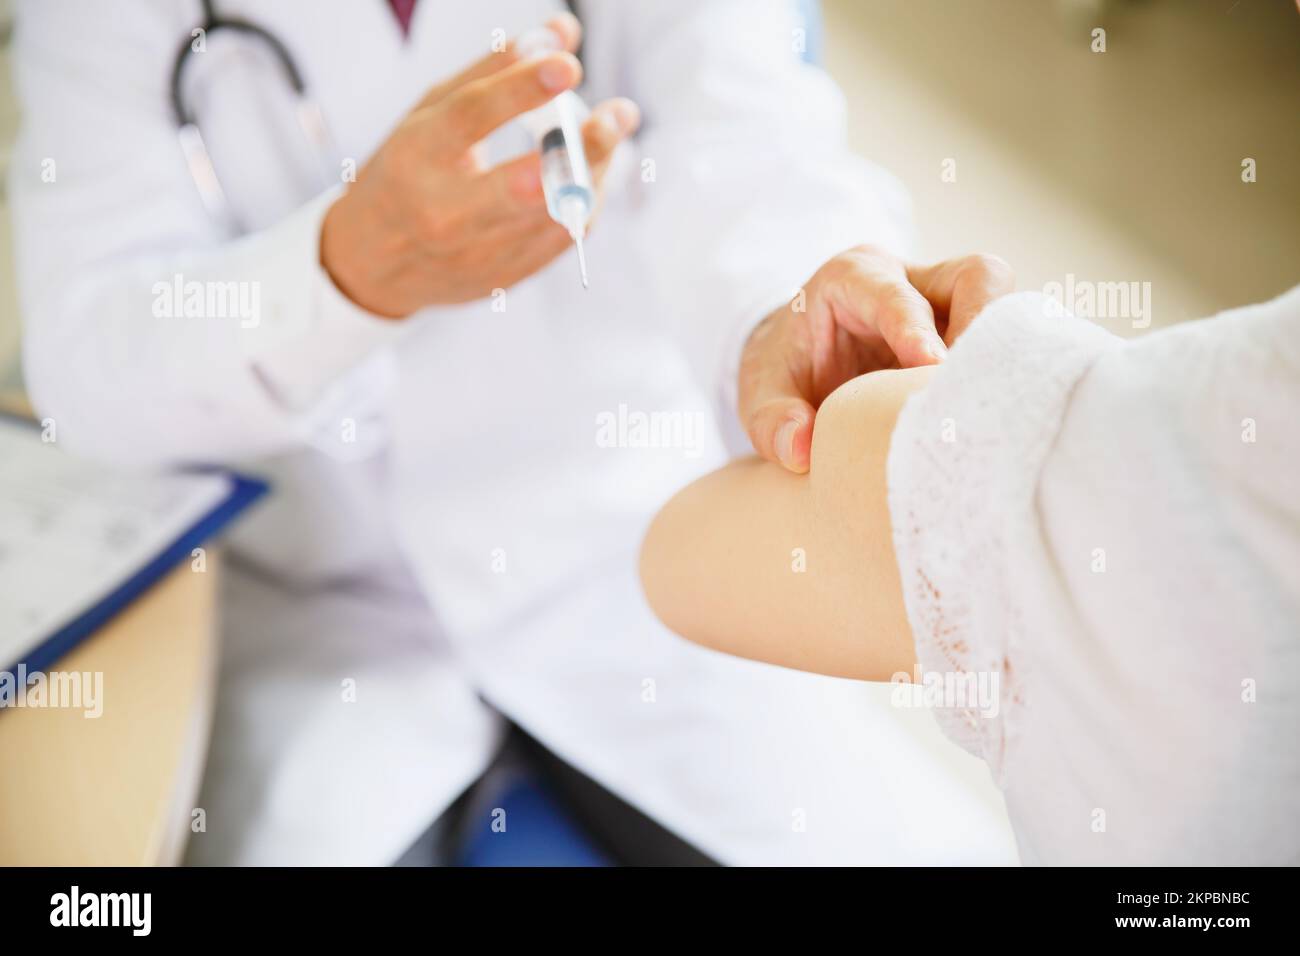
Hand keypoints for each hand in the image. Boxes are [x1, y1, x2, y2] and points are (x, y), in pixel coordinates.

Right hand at [320, 13, 639, 316]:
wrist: (376, 260)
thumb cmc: (407, 171)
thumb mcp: (431, 113)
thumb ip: (496, 71)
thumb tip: (561, 33)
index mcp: (417, 157)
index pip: (471, 117)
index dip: (522, 89)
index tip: (567, 65)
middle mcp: (445, 211)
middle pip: (526, 184)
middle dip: (581, 149)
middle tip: (618, 114)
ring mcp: (477, 252)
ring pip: (558, 213)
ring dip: (597, 168)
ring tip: (610, 129)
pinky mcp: (505, 277)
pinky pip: (563, 237)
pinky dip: (585, 199)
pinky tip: (589, 171)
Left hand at [738, 245, 1013, 472]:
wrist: (796, 365)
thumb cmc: (784, 371)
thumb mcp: (761, 394)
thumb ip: (771, 420)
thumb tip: (799, 449)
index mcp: (853, 278)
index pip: (895, 295)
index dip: (917, 329)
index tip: (933, 365)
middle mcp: (909, 279)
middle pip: (975, 276)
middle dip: (985, 326)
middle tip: (977, 387)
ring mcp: (946, 303)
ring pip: (1002, 303)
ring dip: (1003, 353)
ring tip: (989, 407)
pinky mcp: (968, 331)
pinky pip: (1004, 340)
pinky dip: (1004, 373)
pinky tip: (994, 416)